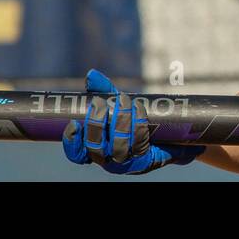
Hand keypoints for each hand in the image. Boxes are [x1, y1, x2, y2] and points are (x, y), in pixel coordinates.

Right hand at [62, 69, 203, 174]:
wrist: (167, 134)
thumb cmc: (134, 119)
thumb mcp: (118, 104)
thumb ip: (104, 91)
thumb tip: (91, 75)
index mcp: (95, 150)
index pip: (77, 153)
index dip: (72, 142)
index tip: (73, 123)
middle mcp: (107, 160)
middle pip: (95, 149)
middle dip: (96, 125)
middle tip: (99, 103)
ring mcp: (126, 162)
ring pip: (118, 146)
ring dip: (120, 121)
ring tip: (124, 100)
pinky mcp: (144, 161)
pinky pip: (139, 143)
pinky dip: (137, 123)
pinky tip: (138, 108)